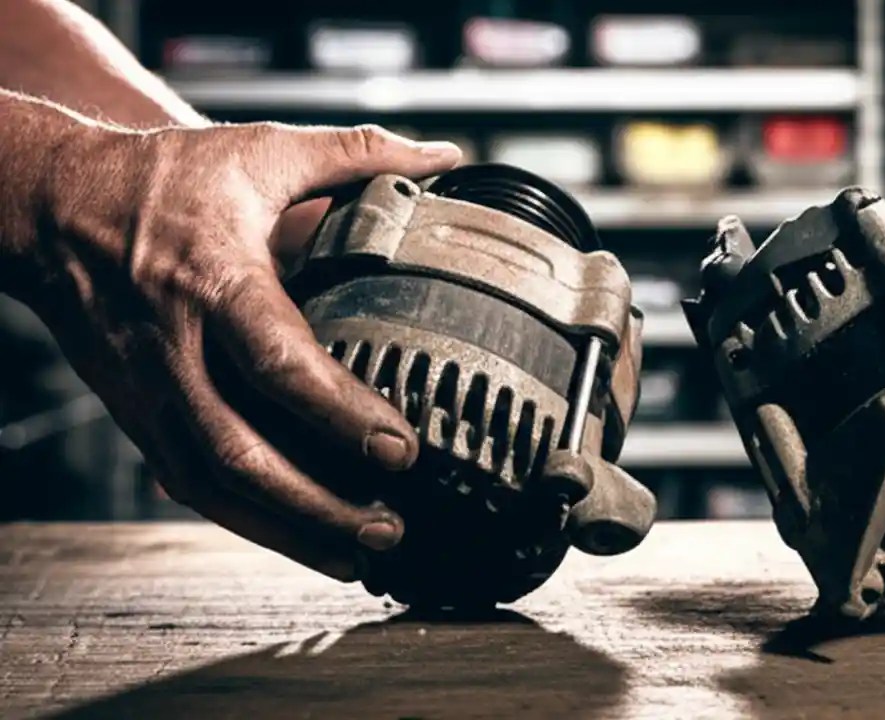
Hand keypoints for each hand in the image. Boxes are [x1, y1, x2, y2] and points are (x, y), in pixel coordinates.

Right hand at [15, 112, 458, 579]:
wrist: (48, 207)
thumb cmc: (161, 178)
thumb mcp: (261, 151)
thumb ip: (356, 154)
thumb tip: (444, 156)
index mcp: (213, 281)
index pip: (278, 361)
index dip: (340, 412)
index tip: (401, 450)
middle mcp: (175, 348)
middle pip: (241, 450)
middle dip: (318, 502)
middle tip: (389, 527)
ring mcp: (149, 390)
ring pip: (211, 483)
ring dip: (285, 530)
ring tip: (358, 554)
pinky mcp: (136, 413)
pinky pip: (188, 482)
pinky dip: (245, 520)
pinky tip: (298, 539)